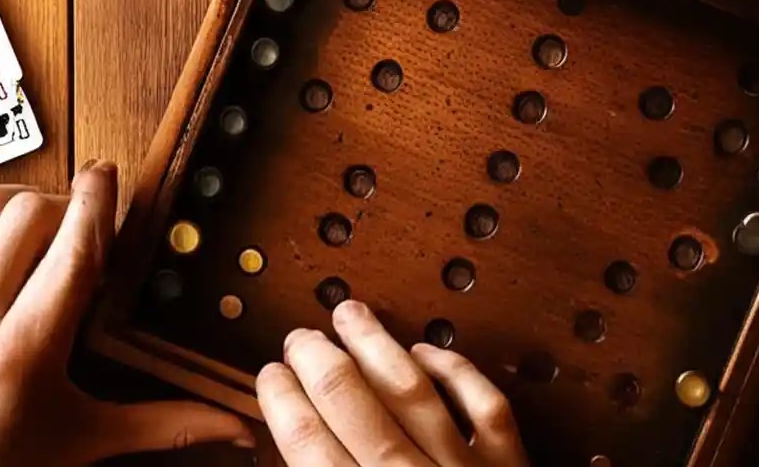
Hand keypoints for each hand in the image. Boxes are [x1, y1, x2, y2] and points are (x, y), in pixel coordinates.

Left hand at [0, 161, 252, 466]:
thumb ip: (165, 425)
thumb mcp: (84, 440)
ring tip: (39, 227)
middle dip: (65, 205)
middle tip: (82, 227)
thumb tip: (233, 426)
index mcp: (24, 351)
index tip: (110, 175)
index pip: (73, 246)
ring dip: (19, 201)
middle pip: (31, 211)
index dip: (98, 200)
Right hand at [256, 300, 528, 465]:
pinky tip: (428, 351)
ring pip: (414, 392)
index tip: (271, 375)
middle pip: (353, 403)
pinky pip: (487, 408)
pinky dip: (456, 373)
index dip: (281, 398)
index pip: (307, 441)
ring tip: (351, 314)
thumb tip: (295, 445)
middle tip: (301, 337)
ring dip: (377, 346)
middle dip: (319, 360)